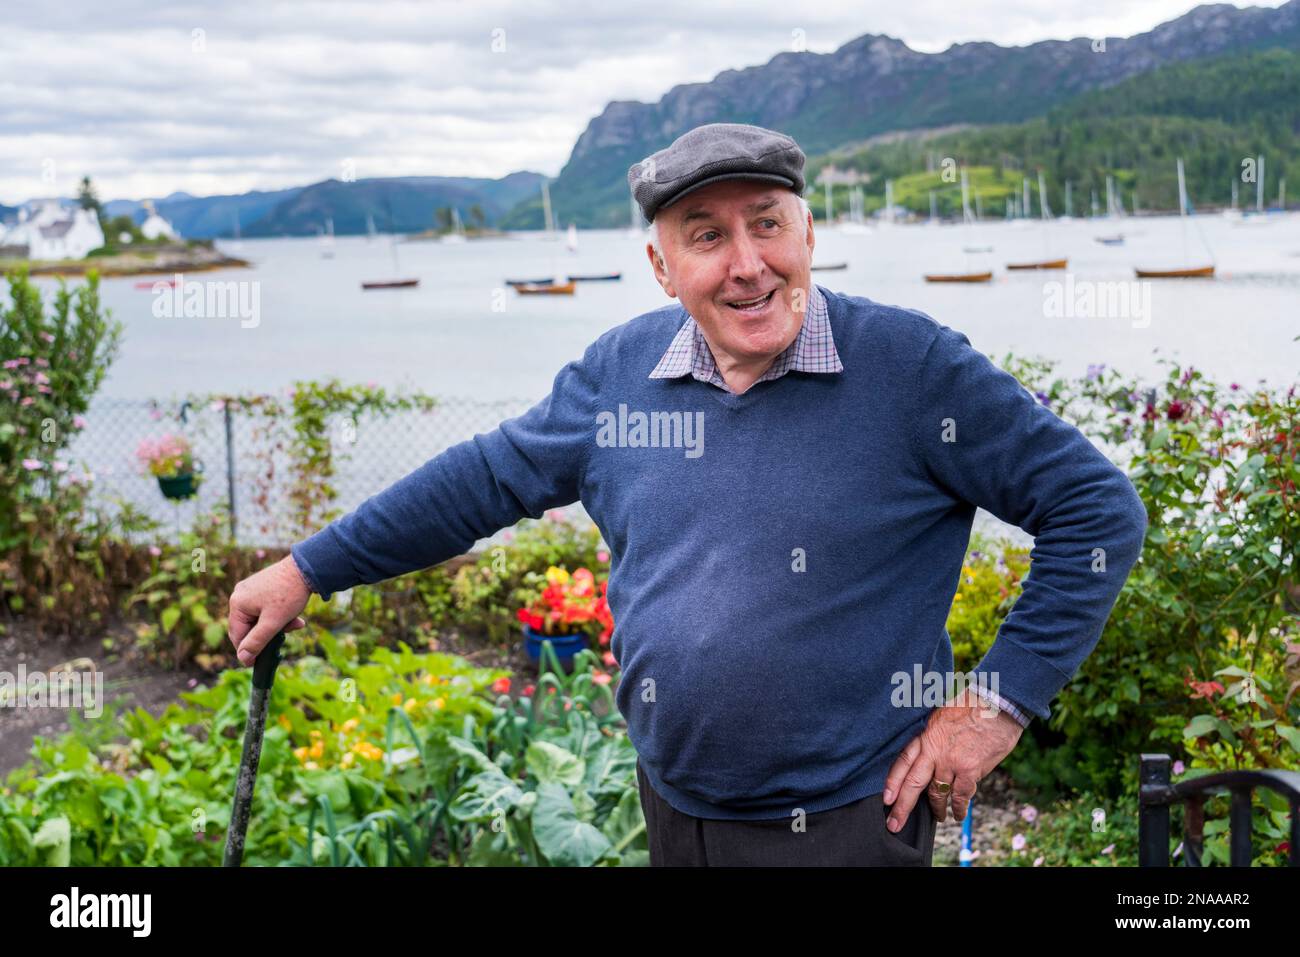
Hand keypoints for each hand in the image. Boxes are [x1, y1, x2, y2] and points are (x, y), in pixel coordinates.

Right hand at [227, 554, 310, 665]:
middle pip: (248, 627)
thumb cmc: (289, 594)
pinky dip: (278, 616)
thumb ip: (257, 641)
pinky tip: (294, 617)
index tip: (257, 663)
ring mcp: (250, 590)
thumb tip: (242, 657)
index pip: (237, 635)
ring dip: (276, 625)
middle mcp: (240, 595)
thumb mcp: (273, 622)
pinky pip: (265, 609)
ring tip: (295, 623)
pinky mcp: (262, 587)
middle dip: (268, 634)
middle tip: (285, 636)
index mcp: (237, 603)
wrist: (307, 568)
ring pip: (259, 619)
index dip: (247, 651)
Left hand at [882, 688, 1023, 828]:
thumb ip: (934, 732)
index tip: (886, 798)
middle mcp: (934, 750)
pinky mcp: (971, 770)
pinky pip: (961, 796)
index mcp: (926, 735)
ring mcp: (951, 761)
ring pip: (937, 793)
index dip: (892, 781)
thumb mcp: (943, 713)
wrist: (998, 702)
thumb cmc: (973, 703)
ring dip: (936, 809)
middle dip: (902, 807)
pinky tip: (958, 815)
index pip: (903, 761)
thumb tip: (931, 746)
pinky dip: (959, 808)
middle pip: (912, 783)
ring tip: (937, 818)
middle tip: (894, 824)